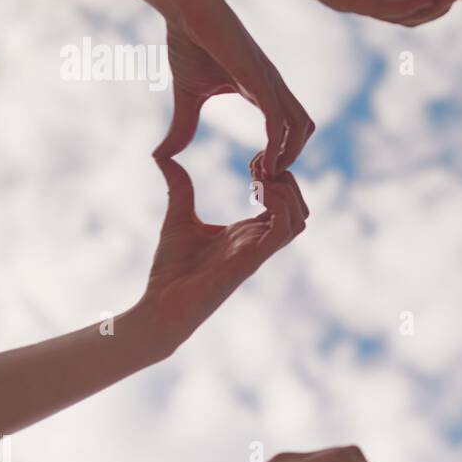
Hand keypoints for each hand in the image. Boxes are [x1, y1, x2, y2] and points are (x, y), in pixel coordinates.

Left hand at [139, 156, 307, 352]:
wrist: (162, 304)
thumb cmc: (171, 270)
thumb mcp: (177, 217)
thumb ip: (180, 187)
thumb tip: (163, 158)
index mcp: (247, 232)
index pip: (282, 203)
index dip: (276, 178)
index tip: (253, 161)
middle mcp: (258, 241)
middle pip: (299, 208)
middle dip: (286, 180)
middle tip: (258, 167)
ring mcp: (258, 250)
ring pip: (300, 219)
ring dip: (286, 192)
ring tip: (259, 179)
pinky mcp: (253, 259)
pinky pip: (284, 230)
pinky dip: (279, 205)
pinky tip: (256, 192)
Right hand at [157, 0, 313, 174]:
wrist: (187, 6)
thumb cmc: (189, 42)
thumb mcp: (188, 94)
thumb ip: (183, 126)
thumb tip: (162, 155)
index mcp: (263, 88)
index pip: (288, 126)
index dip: (279, 153)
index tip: (256, 173)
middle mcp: (274, 86)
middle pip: (304, 129)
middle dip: (290, 158)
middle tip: (261, 179)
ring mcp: (270, 81)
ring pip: (301, 126)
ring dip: (288, 155)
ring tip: (263, 175)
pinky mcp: (260, 77)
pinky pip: (279, 117)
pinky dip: (277, 143)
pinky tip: (265, 163)